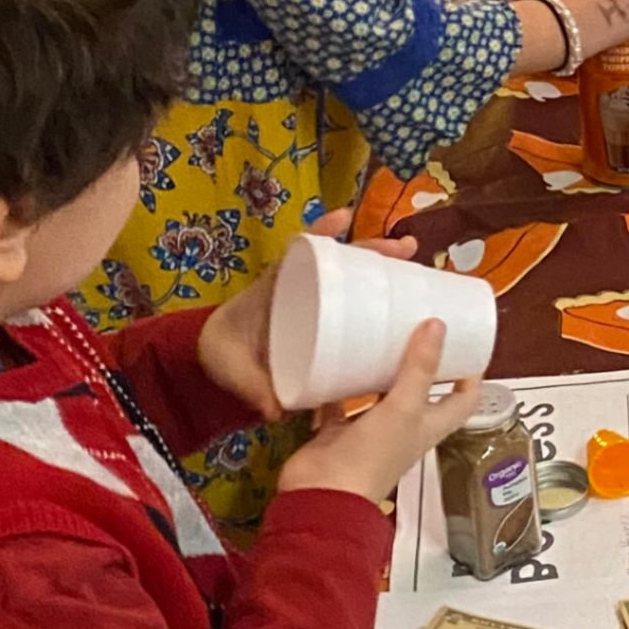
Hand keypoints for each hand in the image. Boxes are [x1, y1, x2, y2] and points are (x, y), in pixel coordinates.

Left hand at [200, 208, 414, 415]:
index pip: (298, 253)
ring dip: (382, 268)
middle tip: (406, 248)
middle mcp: (298, 289)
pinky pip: (353, 312)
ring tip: (414, 259)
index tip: (344, 218)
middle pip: (337, 262)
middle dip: (371, 250)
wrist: (215, 370)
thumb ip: (252, 388)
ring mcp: (314, 306)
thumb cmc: (222, 357)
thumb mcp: (233, 369)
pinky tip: (404, 305)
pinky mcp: (324, 327)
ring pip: (352, 280)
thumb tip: (278, 410)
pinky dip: (376, 307)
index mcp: (273, 288)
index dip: (321, 233)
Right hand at [278, 323, 487, 507]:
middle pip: (421, 392)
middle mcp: (403, 428)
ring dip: (380, 369)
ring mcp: (370, 431)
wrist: (322, 496)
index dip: (470, 376)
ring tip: (379, 334)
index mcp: (429, 427)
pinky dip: (338, 382)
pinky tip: (334, 358)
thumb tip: (439, 325)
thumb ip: (420, 369)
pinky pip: (340, 401)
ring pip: (380, 394)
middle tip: (416, 327)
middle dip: (422, 363)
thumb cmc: (372, 458)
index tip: (466, 345)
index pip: (463, 401)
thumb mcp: (404, 409)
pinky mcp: (338, 431)